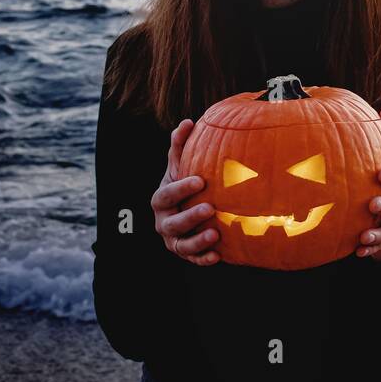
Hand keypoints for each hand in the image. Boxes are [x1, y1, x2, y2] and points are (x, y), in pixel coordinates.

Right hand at [151, 119, 220, 265]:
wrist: (187, 208)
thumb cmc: (185, 183)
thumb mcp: (180, 166)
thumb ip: (180, 146)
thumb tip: (187, 121)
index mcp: (162, 198)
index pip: (167, 194)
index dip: (181, 188)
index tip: (201, 181)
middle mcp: (164, 221)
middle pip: (172, 222)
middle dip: (189, 216)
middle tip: (210, 208)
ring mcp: (173, 239)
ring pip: (181, 245)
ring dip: (197, 241)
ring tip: (215, 233)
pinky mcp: (186, 253)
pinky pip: (193, 259)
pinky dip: (203, 259)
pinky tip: (218, 256)